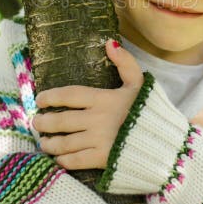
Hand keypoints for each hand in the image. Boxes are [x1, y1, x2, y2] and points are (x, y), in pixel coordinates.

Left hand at [33, 39, 142, 169]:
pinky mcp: (102, 159)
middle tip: (36, 122)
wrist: (166, 142)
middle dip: (44, 122)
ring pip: (64, 142)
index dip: (51, 96)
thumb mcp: (140, 83)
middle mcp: (97, 119)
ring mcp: (98, 140)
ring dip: (49, 143)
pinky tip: (58, 158)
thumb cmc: (152, 110)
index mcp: (104, 99)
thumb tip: (109, 43)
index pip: (69, 95)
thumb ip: (125, 63)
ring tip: (43, 141)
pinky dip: (62, 160)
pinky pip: (75, 161)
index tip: (40, 99)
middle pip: (61, 120)